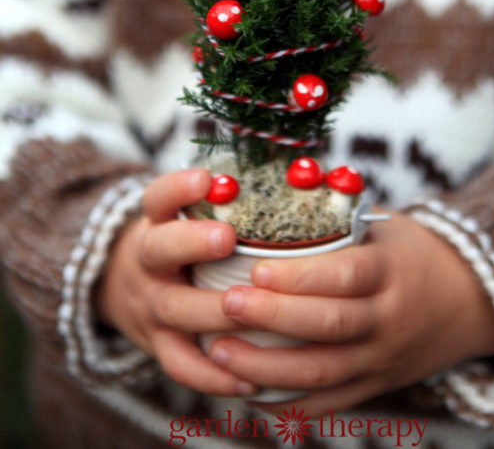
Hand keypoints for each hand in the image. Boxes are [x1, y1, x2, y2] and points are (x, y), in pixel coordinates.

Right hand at [94, 168, 256, 396]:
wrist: (123, 287)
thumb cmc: (183, 243)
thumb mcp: (189, 215)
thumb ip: (232, 200)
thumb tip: (309, 172)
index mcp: (159, 222)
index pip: (157, 197)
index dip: (178, 187)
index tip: (207, 179)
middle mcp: (150, 261)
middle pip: (160, 249)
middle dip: (192, 242)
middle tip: (226, 237)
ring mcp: (152, 305)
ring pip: (175, 309)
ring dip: (212, 310)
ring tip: (246, 308)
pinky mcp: (160, 345)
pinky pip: (181, 365)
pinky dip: (213, 376)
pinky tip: (248, 380)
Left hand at [206, 211, 493, 414]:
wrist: (468, 302)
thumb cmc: (409, 253)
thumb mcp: (383, 226)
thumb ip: (335, 216)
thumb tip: (273, 186)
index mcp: (390, 271)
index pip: (346, 276)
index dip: (300, 277)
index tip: (256, 269)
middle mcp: (388, 318)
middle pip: (330, 325)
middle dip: (273, 317)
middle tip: (227, 304)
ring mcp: (382, 359)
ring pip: (323, 372)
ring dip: (267, 366)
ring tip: (220, 350)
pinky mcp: (375, 386)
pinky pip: (329, 403)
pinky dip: (287, 402)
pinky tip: (247, 389)